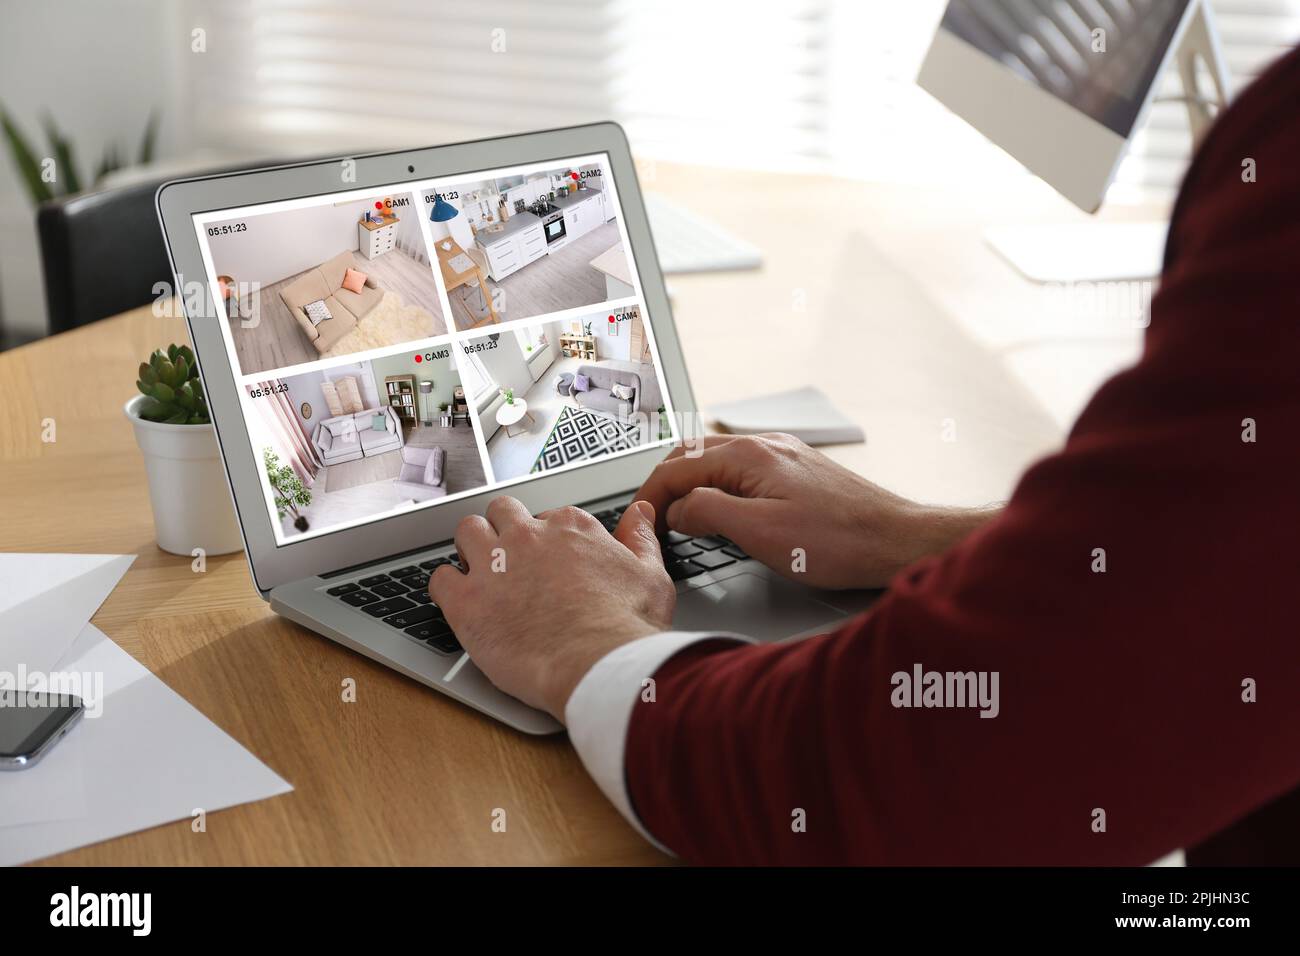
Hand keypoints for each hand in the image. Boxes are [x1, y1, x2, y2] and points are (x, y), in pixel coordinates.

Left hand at [429, 496, 675, 720]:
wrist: (598, 665)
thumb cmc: (626, 628)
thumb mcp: (651, 575)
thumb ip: (641, 538)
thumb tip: (641, 512)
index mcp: (570, 528)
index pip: (546, 515)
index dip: (545, 539)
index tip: (547, 560)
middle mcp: (528, 536)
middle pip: (501, 512)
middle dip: (502, 530)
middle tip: (509, 560)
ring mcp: (493, 565)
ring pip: (466, 532)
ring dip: (470, 548)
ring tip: (479, 573)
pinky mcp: (467, 600)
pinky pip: (439, 578)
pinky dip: (446, 588)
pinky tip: (458, 602)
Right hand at [637, 433, 999, 589]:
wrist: (896, 540)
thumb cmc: (838, 541)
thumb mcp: (759, 533)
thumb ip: (708, 513)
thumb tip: (677, 509)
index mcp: (749, 456)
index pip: (676, 467)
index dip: (650, 496)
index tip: (638, 523)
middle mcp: (764, 445)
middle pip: (692, 456)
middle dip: (664, 485)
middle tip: (648, 518)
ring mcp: (782, 455)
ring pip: (717, 461)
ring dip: (689, 484)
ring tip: (675, 515)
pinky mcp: (797, 470)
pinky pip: (741, 469)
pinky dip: (716, 485)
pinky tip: (718, 507)